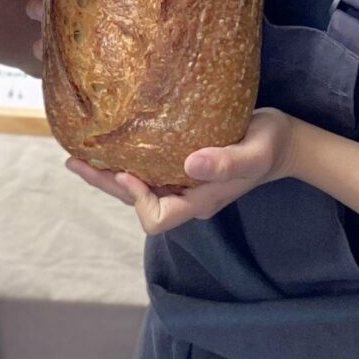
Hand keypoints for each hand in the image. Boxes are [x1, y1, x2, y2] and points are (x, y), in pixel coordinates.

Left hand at [64, 109, 296, 234]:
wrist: (283, 141)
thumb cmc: (270, 146)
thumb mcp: (254, 152)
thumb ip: (226, 163)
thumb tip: (191, 164)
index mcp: (199, 200)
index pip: (158, 217)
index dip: (137, 200)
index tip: (127, 172)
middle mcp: (186, 195)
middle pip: (137, 202)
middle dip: (106, 184)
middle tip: (74, 161)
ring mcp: (182, 182)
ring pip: (138, 186)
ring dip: (110, 173)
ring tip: (81, 153)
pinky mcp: (180, 164)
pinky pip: (147, 169)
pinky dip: (126, 159)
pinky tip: (112, 142)